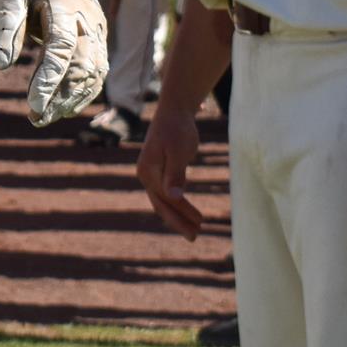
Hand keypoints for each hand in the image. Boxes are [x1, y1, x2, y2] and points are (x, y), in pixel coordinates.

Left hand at [0, 0, 108, 124]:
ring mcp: (96, 27)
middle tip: (36, 117)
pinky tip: (60, 107)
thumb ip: (5, 25)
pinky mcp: (96, 36)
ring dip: (72, 99)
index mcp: (65, 2)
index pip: (62, 46)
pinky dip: (82, 91)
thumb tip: (1, 65)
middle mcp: (88, 17)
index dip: (49, 78)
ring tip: (44, 117)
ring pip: (94, 72)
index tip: (33, 104)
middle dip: (62, 96)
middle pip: (83, 64)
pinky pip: (96, 70)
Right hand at [137, 105, 204, 239]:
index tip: (199, 226)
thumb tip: (174, 196)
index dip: (181, 215)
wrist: (175, 110)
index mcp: (147, 171)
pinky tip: (187, 210)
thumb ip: (175, 174)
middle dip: (177, 221)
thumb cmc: (177, 129)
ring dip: (178, 214)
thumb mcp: (178, 151)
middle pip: (161, 204)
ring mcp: (152, 172)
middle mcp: (146, 174)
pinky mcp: (160, 169)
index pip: (165, 199)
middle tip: (195, 237)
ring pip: (163, 200)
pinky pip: (167, 192)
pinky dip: (177, 203)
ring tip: (196, 227)